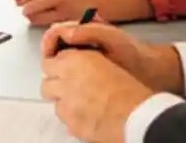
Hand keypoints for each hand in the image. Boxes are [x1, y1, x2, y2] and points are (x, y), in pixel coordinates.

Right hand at [41, 22, 184, 93]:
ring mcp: (84, 58)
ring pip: (61, 63)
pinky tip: (72, 87)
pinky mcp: (89, 73)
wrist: (152, 71)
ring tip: (63, 81)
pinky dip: (67, 80)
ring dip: (58, 71)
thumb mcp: (112, 37)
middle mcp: (81, 43)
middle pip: (55, 48)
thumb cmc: (133, 52)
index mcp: (83, 30)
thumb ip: (89, 31)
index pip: (55, 32)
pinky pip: (70, 75)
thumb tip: (65, 33)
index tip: (48, 56)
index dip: (48, 43)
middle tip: (55, 73)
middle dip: (51, 59)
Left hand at [41, 49, 155, 142]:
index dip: (57, 67)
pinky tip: (87, 116)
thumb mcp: (106, 63)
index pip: (50, 61)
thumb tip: (73, 64)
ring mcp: (66, 104)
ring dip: (64, 101)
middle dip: (55, 85)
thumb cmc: (131, 90)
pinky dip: (72, 117)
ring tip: (82, 103)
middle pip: (46, 83)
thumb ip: (83, 62)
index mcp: (76, 60)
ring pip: (54, 102)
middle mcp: (66, 80)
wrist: (139, 116)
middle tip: (69, 88)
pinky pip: (64, 119)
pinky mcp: (71, 124)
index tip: (62, 70)